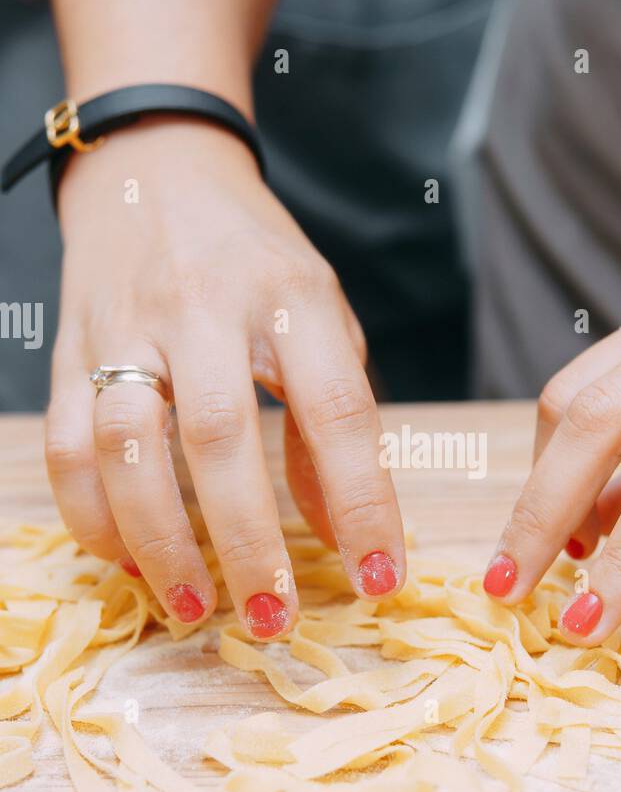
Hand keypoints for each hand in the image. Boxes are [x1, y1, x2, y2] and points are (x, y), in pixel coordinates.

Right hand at [46, 119, 404, 636]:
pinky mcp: (70, 353)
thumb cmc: (257, 261)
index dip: (362, 500)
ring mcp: (127, 329)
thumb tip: (348, 535)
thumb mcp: (323, 317)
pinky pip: (68, 446)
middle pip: (221, 436)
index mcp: (292, 298)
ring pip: (129, 446)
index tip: (380, 578)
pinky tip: (127, 560)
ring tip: (195, 606)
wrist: (156, 171)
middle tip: (273, 620)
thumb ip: (336, 418)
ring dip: (160, 540)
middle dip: (249, 540)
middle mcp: (205, 308)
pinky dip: (94, 515)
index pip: (336, 408)